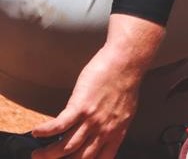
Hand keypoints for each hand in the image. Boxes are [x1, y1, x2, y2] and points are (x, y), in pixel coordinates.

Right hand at [30, 15, 162, 158]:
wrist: (127, 62)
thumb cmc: (126, 83)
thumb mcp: (124, 111)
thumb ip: (111, 126)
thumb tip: (100, 134)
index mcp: (117, 133)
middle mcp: (104, 130)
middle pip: (81, 157)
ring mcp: (92, 119)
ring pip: (67, 146)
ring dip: (49, 153)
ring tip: (37, 154)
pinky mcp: (81, 105)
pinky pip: (60, 124)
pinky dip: (47, 131)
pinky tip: (37, 132)